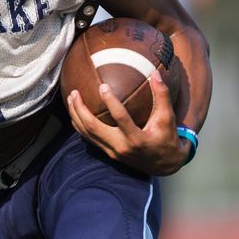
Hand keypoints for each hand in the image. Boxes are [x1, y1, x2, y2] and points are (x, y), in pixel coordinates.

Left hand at [66, 68, 189, 174]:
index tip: (103, 86)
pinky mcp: (108, 153)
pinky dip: (79, 125)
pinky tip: (75, 112)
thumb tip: (155, 73)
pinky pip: (89, 138)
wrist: (164, 165)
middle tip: (74, 92)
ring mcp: (112, 152)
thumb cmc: (166, 138)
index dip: (111, 102)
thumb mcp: (168, 118)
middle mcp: (121, 147)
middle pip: (93, 128)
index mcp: (136, 139)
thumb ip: (162, 95)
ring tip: (71, 98)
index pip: (120, 118)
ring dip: (75, 116)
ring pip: (87, 134)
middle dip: (80, 110)